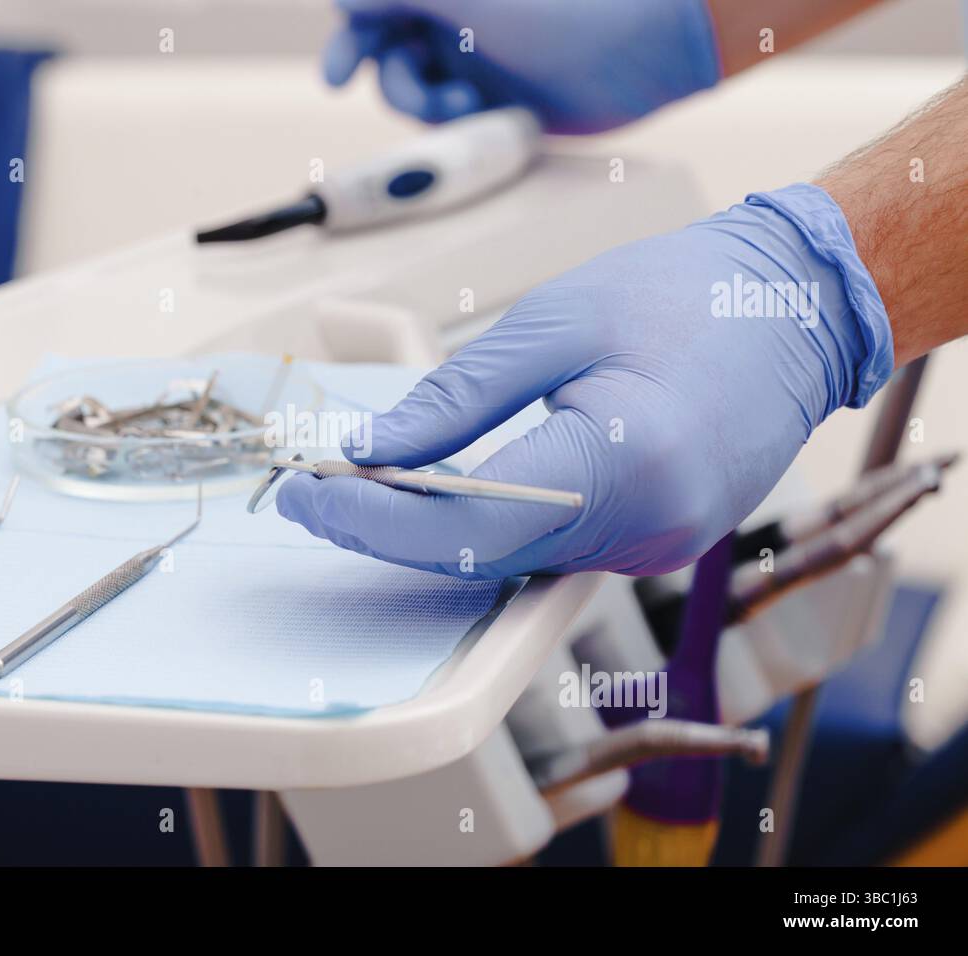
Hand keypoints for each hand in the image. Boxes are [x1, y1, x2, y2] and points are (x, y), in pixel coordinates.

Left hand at [277, 184, 893, 576]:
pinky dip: (485, 526)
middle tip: (314, 492)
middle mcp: (642, 529)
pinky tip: (439, 493)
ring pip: (510, 560)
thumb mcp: (557, 320)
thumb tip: (374, 448)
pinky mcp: (653, 544)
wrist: (800, 311)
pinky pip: (547, 549)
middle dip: (385, 528)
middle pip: (479, 556)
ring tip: (360, 485)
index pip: (464, 525)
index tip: (309, 490)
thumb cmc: (687, 295)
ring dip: (431, 530)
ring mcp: (653, 548)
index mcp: (622, 464)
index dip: (374, 517)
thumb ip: (460, 396)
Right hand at [323, 0, 722, 131]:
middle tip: (412, 98)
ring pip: (420, 96)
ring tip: (463, 107)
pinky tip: (484, 119)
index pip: (374, 11)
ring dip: (426, 108)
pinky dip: (459, 128)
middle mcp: (457, 21)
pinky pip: (457, 124)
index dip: (350, 39)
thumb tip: (341, 2)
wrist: (644, 48)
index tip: (337, 74)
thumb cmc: (566, 8)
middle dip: (392, 79)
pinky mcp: (502, 102)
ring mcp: (479, 62)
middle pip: (389, 57)